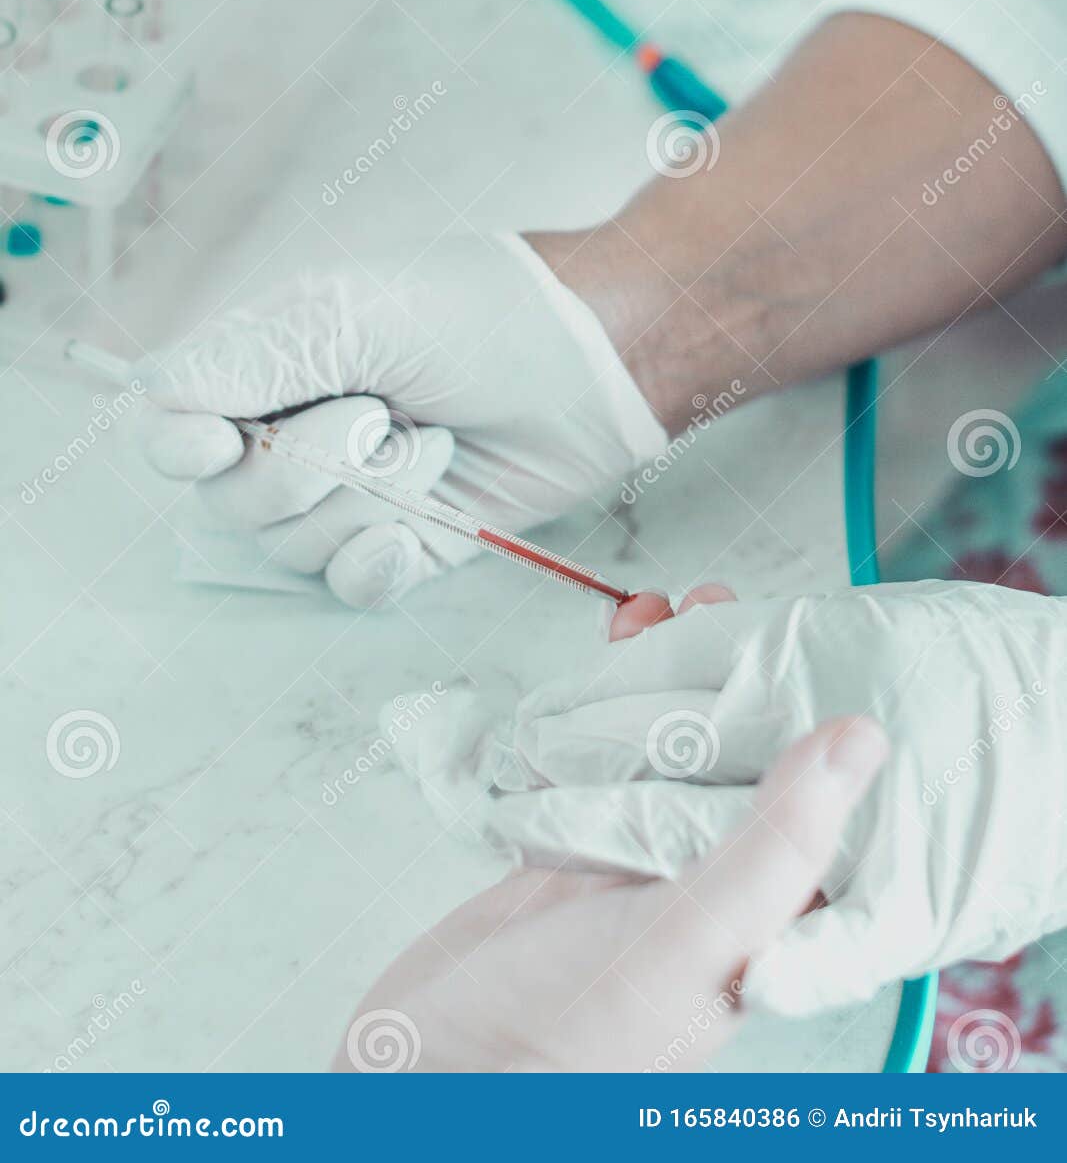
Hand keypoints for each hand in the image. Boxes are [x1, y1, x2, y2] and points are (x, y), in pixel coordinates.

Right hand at [139, 233, 662, 606]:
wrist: (597, 363)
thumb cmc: (484, 312)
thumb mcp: (360, 314)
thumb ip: (255, 358)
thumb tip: (154, 395)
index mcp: (271, 363)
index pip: (173, 423)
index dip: (178, 446)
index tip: (213, 445)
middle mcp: (297, 432)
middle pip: (228, 501)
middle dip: (305, 468)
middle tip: (379, 414)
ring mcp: (351, 494)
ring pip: (290, 548)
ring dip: (367, 502)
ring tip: (433, 443)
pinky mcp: (406, 540)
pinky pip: (348, 584)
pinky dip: (380, 560)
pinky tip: (421, 528)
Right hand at [492, 579, 1066, 1013]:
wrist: (429, 1088)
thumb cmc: (569, 1048)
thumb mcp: (690, 941)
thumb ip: (774, 846)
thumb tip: (860, 741)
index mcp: (755, 917)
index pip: (804, 798)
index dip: (805, 707)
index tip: (797, 630)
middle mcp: (697, 888)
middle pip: (728, 756)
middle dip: (724, 672)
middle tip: (714, 603)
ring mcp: (624, 868)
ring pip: (656, 749)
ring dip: (658, 677)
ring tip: (653, 613)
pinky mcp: (559, 857)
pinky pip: (589, 762)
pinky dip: (591, 706)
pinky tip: (595, 663)